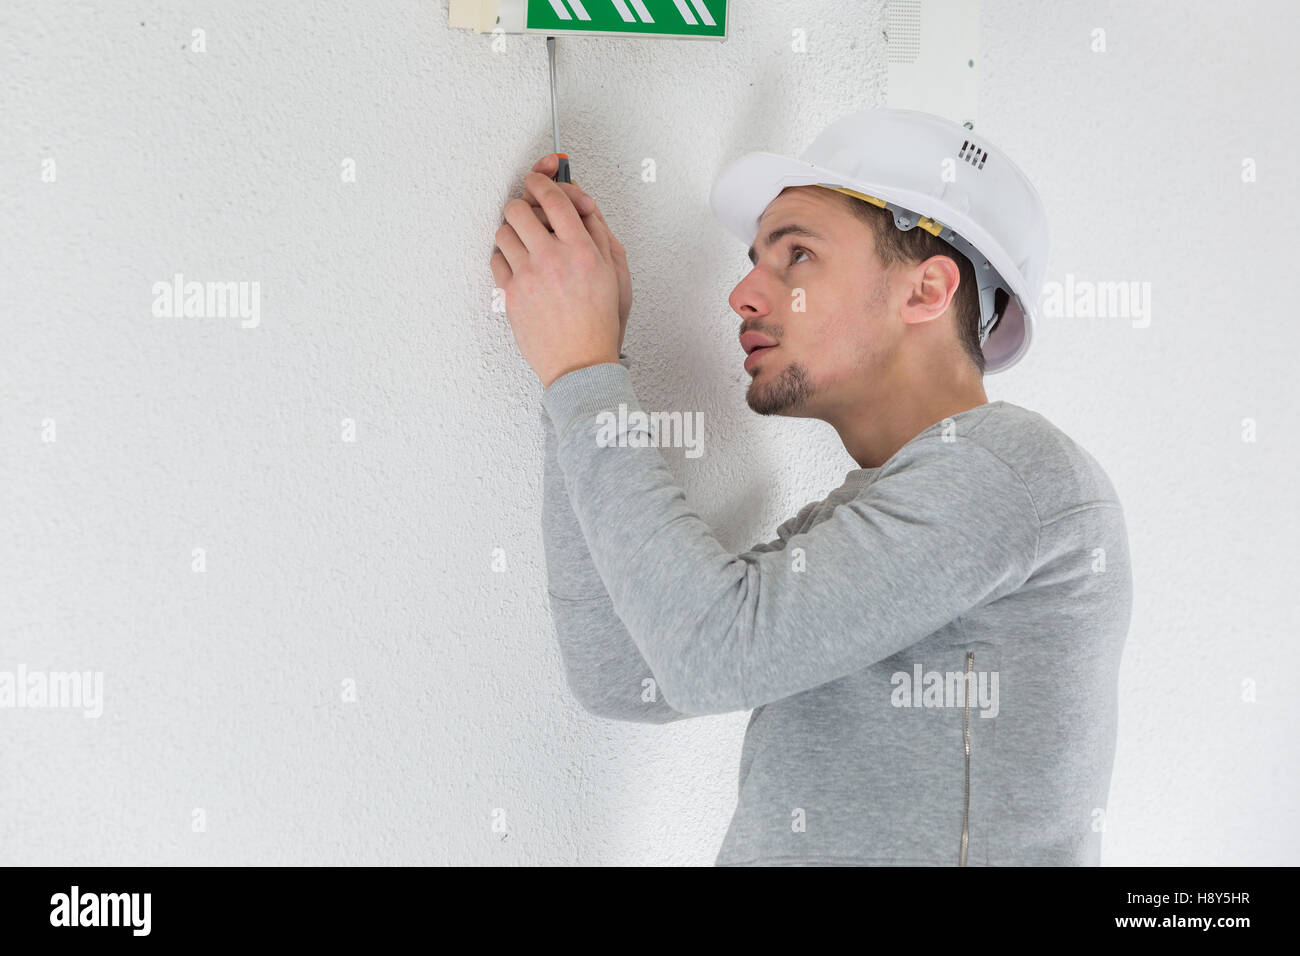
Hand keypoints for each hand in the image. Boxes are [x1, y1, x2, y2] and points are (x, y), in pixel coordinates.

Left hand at [490, 164, 621, 386]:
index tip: (538, 179)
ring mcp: (526, 277)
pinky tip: (520, 265)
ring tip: (527, 242)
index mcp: (580, 250)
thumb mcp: (614, 271)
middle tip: (529, 209)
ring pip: (503, 232)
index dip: (542, 181)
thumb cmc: (599, 321)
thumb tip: (580, 205)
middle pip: (519, 208)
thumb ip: (598, 232)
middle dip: (523, 203)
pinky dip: (506, 257)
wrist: (581, 361)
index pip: (554, 198)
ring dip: (514, 231)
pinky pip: (496, 259)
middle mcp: (551, 259)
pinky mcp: (510, 294)